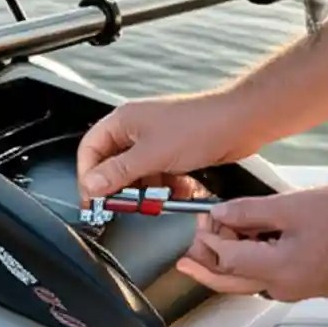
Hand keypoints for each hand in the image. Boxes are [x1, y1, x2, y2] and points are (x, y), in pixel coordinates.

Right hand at [76, 90, 261, 201]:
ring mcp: (155, 141)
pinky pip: (158, 176)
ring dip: (144, 191)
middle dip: (120, 187)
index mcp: (123, 121)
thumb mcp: (152, 156)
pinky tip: (175, 193)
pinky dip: (164, 188)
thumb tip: (91, 185)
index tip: (93, 200)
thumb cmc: (200, 126)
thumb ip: (118, 172)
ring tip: (154, 200)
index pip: (90, 150)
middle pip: (112, 164)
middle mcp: (136, 130)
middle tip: (125, 205)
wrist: (239, 123)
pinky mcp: (173, 153)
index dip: (88, 176)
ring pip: (137, 174)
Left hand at [175, 181, 327, 301]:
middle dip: (209, 262)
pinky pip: (277, 275)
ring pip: (255, 279)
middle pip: (234, 282)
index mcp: (281, 273)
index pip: (226, 262)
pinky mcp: (318, 281)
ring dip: (236, 259)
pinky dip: (260, 258)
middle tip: (192, 247)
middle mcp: (291, 289)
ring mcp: (306, 288)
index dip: (208, 240)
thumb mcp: (292, 205)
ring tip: (225, 232)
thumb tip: (221, 216)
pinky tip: (257, 237)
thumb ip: (249, 213)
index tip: (202, 220)